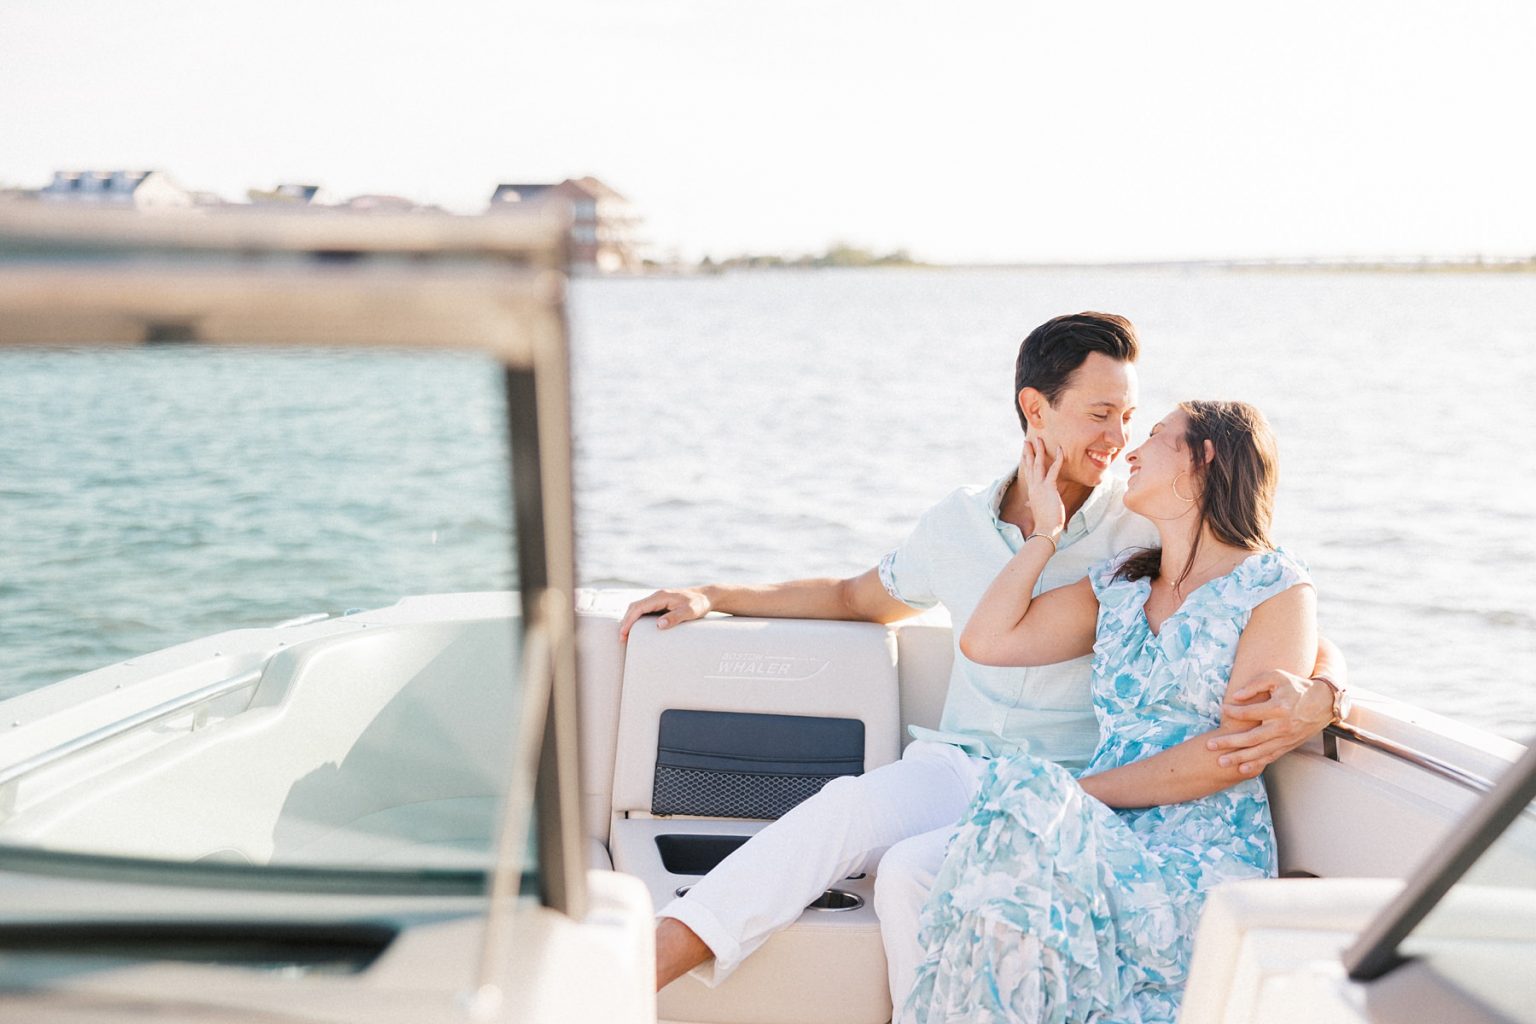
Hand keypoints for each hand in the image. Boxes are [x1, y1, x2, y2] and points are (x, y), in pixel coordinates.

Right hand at [618, 588, 711, 641]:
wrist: (707, 597)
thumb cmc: (699, 604)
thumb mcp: (690, 612)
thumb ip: (675, 617)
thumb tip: (659, 625)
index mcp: (661, 596)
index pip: (638, 607)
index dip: (629, 620)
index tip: (623, 633)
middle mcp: (657, 596)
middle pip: (635, 607)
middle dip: (626, 621)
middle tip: (622, 639)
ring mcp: (659, 600)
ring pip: (638, 608)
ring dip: (630, 620)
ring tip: (626, 636)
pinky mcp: (662, 604)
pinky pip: (645, 610)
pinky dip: (637, 619)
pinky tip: (637, 629)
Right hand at [1021, 435, 1066, 537]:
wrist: (1046, 529)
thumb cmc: (1044, 522)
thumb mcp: (1038, 510)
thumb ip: (1033, 505)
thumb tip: (1028, 505)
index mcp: (1032, 491)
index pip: (1028, 473)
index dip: (1026, 461)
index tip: (1025, 452)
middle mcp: (1034, 487)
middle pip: (1030, 465)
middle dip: (1029, 452)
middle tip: (1027, 441)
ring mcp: (1040, 486)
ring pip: (1038, 464)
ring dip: (1039, 450)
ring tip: (1039, 439)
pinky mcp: (1049, 487)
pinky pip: (1054, 469)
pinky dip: (1058, 458)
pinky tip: (1061, 449)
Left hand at [1207, 669, 1332, 773]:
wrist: (1324, 702)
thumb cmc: (1297, 686)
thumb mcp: (1277, 677)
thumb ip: (1255, 684)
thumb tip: (1235, 697)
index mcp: (1279, 708)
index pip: (1249, 713)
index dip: (1233, 711)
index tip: (1222, 709)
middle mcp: (1282, 726)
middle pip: (1251, 738)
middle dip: (1229, 743)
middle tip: (1210, 746)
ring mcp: (1286, 739)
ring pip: (1259, 751)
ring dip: (1239, 758)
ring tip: (1221, 761)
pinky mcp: (1288, 745)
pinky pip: (1270, 757)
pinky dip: (1256, 764)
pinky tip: (1242, 768)